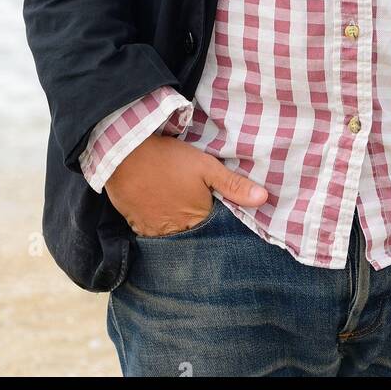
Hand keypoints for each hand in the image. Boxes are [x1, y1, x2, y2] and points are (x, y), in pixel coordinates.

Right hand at [104, 133, 268, 236]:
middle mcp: (175, 232)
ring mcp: (153, 231)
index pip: (212, 228)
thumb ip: (234, 185)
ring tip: (173, 205)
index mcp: (196, 219)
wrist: (126, 154)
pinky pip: (150, 232)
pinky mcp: (135, 225)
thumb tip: (264, 199)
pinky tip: (157, 209)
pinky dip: (155, 224)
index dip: (214, 216)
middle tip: (190, 203)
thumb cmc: (169, 159)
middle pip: (191, 233)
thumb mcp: (206, 167)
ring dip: (174, 226)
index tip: (211, 204)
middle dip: (194, 224)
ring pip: (170, 235)